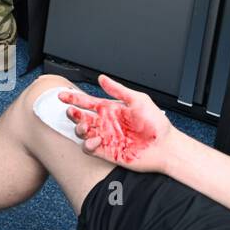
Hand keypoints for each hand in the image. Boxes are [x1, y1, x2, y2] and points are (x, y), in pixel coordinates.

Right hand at [57, 74, 173, 172]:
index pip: (86, 101)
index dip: (73, 97)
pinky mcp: (107, 152)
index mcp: (110, 109)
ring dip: (78, 128)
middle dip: (72, 113)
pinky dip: (87, 144)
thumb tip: (102, 78)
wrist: (166, 147)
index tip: (63, 95)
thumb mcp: (139, 100)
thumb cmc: (157, 124)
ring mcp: (105, 137)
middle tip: (71, 111)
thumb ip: (118, 90)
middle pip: (80, 117)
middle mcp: (105, 123)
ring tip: (83, 126)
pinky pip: (89, 148)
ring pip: (82, 132)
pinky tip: (95, 140)